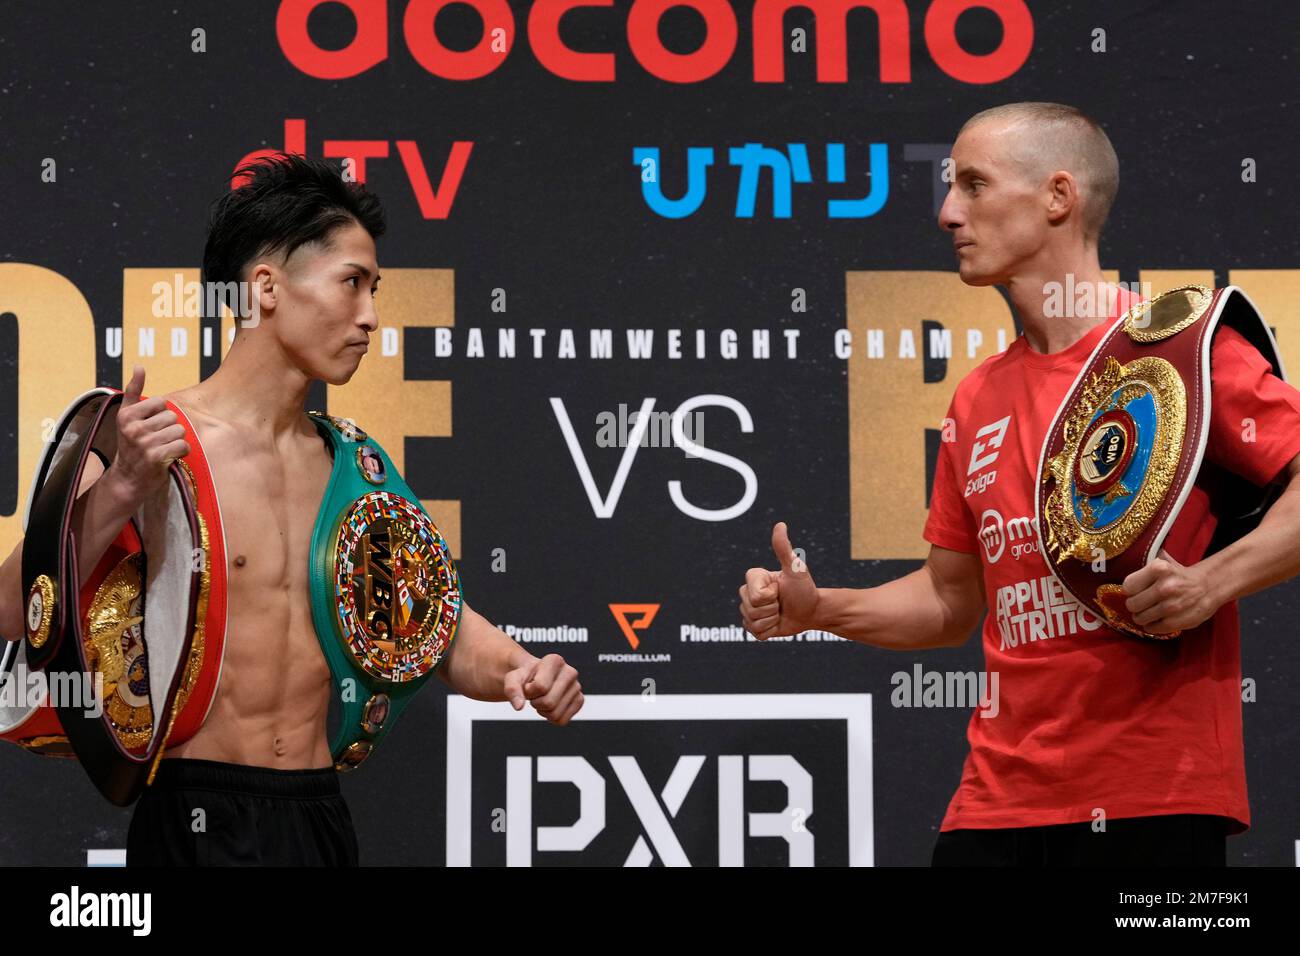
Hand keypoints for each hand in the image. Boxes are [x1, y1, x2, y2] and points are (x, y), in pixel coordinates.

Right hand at [109, 365, 190, 498]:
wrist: (129, 478)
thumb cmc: (131, 443)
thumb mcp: (128, 416)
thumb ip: (134, 390)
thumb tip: (139, 365)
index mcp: (126, 415)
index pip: (163, 403)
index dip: (161, 415)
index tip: (150, 427)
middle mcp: (132, 428)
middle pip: (173, 417)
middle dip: (170, 429)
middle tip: (156, 441)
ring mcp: (143, 443)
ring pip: (180, 431)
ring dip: (176, 441)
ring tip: (162, 449)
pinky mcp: (155, 457)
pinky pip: (183, 446)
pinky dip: (181, 452)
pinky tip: (169, 457)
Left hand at [503, 653, 582, 725]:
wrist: (533, 678)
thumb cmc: (524, 676)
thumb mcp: (512, 679)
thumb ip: (512, 690)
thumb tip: (519, 706)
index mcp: (555, 660)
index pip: (541, 687)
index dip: (529, 691)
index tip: (528, 684)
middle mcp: (570, 672)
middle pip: (549, 702)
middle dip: (536, 702)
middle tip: (534, 694)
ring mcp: (577, 687)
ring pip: (555, 714)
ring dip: (543, 711)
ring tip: (542, 698)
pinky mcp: (579, 701)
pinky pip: (562, 721)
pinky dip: (551, 718)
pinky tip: (549, 705)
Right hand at [739, 521, 820, 639]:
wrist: (813, 611)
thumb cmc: (805, 588)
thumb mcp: (795, 569)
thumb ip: (784, 548)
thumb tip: (780, 524)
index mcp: (753, 578)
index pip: (753, 595)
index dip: (770, 596)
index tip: (779, 589)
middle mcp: (747, 593)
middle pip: (750, 610)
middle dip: (772, 610)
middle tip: (782, 602)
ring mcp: (749, 610)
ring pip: (752, 622)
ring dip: (772, 620)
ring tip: (780, 612)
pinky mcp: (753, 626)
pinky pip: (755, 633)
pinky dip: (770, 631)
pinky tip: (777, 622)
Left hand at [1122, 549, 1218, 633]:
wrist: (1208, 587)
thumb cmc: (1179, 575)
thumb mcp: (1164, 562)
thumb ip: (1145, 562)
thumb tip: (1126, 559)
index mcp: (1159, 569)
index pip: (1128, 586)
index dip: (1129, 590)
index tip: (1134, 591)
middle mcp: (1165, 587)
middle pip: (1132, 604)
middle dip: (1134, 605)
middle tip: (1140, 603)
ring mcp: (1172, 606)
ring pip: (1140, 618)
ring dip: (1141, 617)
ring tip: (1147, 612)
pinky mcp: (1178, 621)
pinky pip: (1153, 628)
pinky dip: (1151, 626)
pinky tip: (1155, 620)